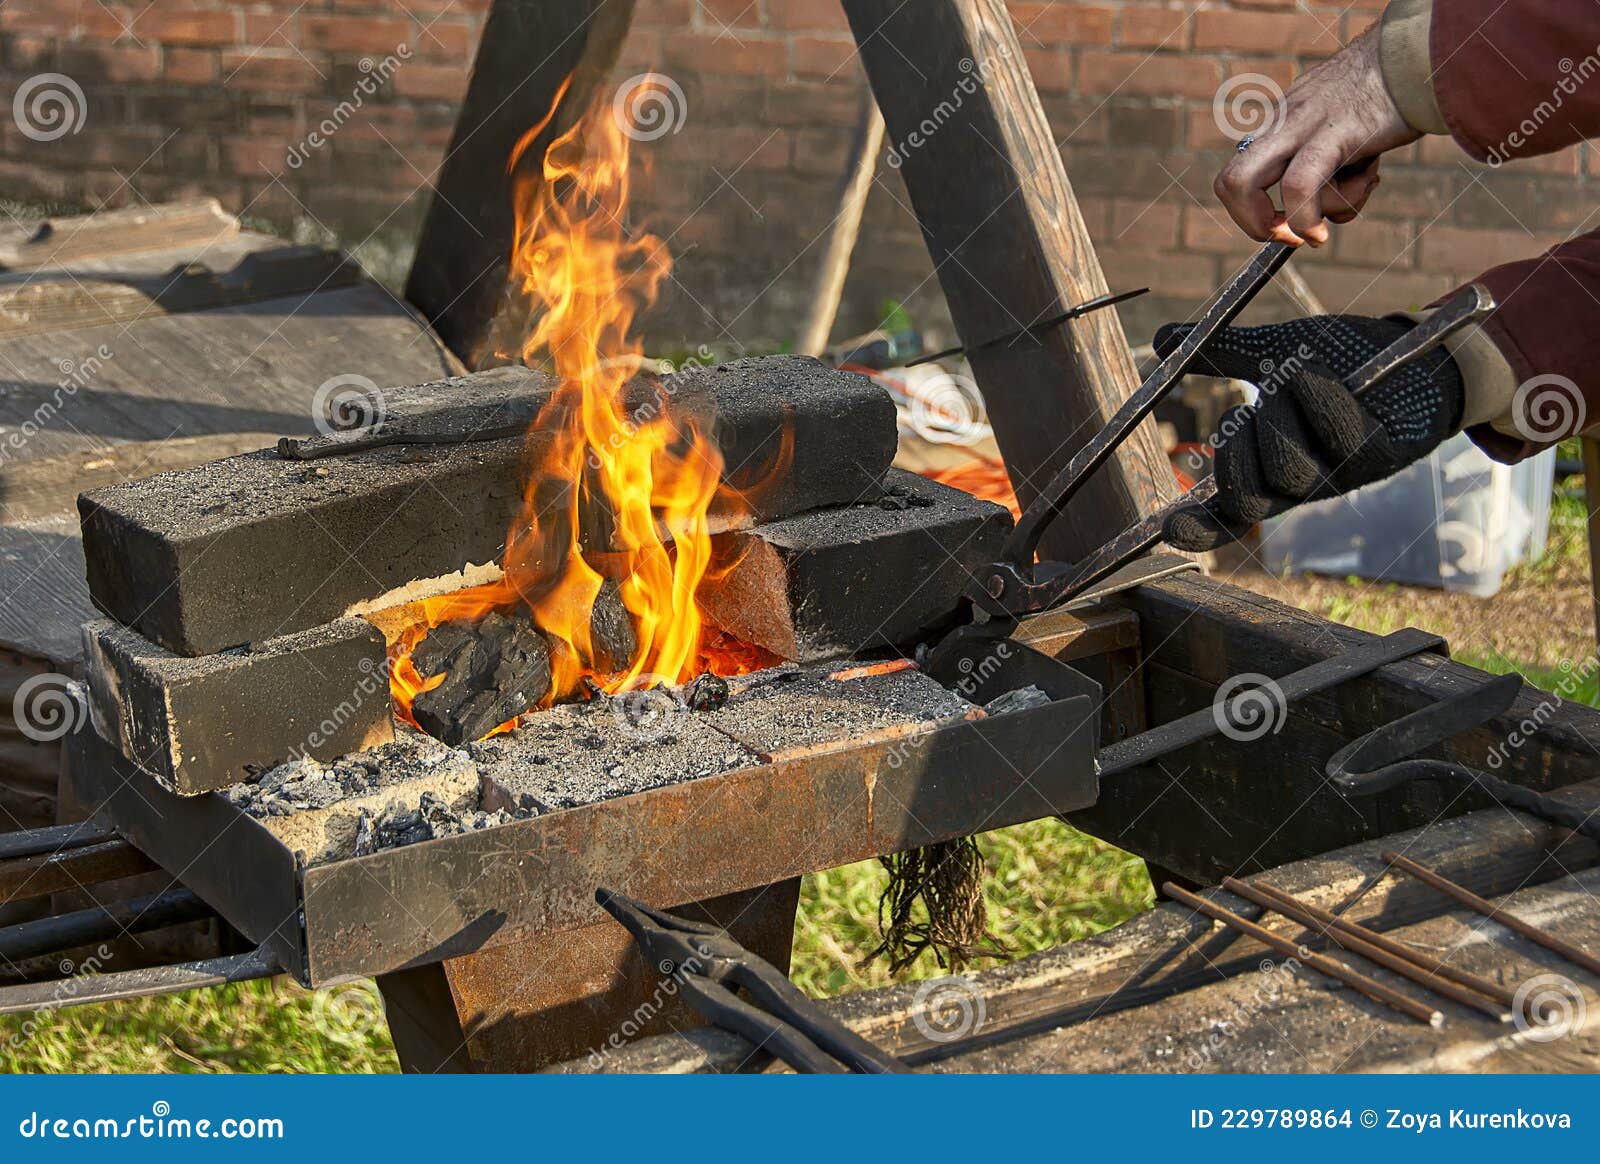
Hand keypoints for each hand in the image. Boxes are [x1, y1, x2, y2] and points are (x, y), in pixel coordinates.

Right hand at [1154, 313, 1465, 550]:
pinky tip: (1313, 369)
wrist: (1415, 348)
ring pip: (1288, 470)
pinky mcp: (1380, 458)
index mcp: (1270, 471)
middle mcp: (1304, 485)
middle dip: (1234, 453)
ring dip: (1279, 414)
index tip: (1168, 522)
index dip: (1198, 528)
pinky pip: (1335, 436)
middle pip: (1248, 502)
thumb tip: (1161, 341)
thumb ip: (1221, 352)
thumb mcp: (1272, 349)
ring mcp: (1342, 475)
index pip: (1226, 517)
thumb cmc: (1342, 357)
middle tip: (1243, 410)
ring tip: (1294, 375)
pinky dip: (1314, 393)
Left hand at [1215, 26, 1419, 245]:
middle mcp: (1283, 122)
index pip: (1241, 171)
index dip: (1251, 211)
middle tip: (1287, 238)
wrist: (1420, 54)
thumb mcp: (1342, 128)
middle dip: (1250, 223)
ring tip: (1355, 194)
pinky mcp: (1333, 130)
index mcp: (1283, 121)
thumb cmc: (1390, 99)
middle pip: (1230, 181)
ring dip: (1286, 222)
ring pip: (1247, 183)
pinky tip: (1322, 232)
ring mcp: (1302, 125)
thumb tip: (1329, 212)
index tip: (1283, 229)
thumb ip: (1327, 163)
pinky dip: (1304, 220)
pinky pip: (1299, 184)